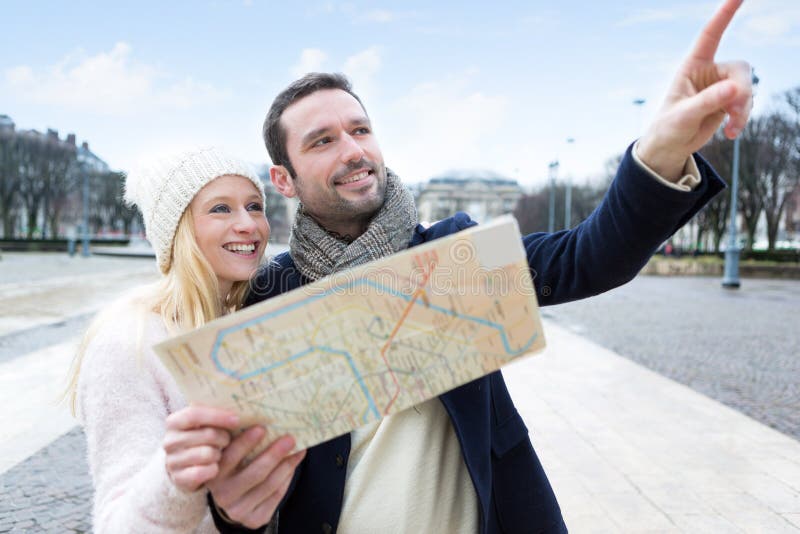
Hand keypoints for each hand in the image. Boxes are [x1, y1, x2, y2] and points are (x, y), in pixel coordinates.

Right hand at [163, 405, 240, 492]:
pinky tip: (214, 467)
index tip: (236, 420)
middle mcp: (170, 441)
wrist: (184, 468)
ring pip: (207, 454)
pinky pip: (204, 472)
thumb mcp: (203, 424)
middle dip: (223, 438)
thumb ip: (214, 413)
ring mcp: (172, 461)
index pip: (194, 414)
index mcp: (174, 422)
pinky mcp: (179, 478)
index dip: (217, 416)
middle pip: (207, 435)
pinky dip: (213, 470)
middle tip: (227, 441)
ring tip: (218, 454)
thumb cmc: (200, 439)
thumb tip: (238, 406)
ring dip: (218, 454)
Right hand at [207, 427, 305, 527]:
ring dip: (287, 465)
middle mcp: (223, 495)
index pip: (229, 458)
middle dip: (274, 454)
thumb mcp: (228, 454)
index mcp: (213, 475)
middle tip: (290, 438)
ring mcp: (239, 510)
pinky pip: (276, 496)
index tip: (262, 427)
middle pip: (254, 473)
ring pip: (269, 484)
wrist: (234, 500)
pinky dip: (287, 478)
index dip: (245, 443)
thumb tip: (261, 414)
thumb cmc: (235, 467)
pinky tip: (294, 463)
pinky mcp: (254, 519)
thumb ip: (235, 439)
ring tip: (298, 448)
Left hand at [638, 0, 752, 180]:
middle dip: (743, 91)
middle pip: (740, 69)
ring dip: (744, 108)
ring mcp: (720, 87)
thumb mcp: (683, 115)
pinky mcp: (728, 102)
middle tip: (735, 111)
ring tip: (732, 128)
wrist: (670, 146)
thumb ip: (707, 101)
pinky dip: (743, 118)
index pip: (710, 35)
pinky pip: (746, 103)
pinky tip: (731, 133)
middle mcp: (709, 72)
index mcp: (692, 66)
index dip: (724, 14)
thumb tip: (735, 88)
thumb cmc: (668, 127)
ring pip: (746, 87)